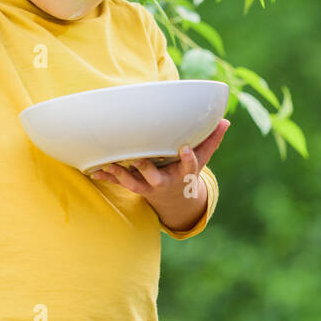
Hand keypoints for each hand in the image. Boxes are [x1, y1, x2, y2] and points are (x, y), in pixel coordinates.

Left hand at [89, 119, 228, 206]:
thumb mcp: (202, 159)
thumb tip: (226, 121)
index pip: (190, 166)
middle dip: (145, 169)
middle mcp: (165, 182)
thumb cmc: (186, 171)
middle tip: (137, 158)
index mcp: (183, 174)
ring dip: (121, 174)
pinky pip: (119, 183)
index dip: (188, 159)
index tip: (186, 148)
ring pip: (133, 182)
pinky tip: (94, 170)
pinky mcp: (135, 186)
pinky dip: (107, 177)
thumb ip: (211, 140)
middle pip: (154, 177)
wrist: (174, 199)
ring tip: (110, 163)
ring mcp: (148, 186)